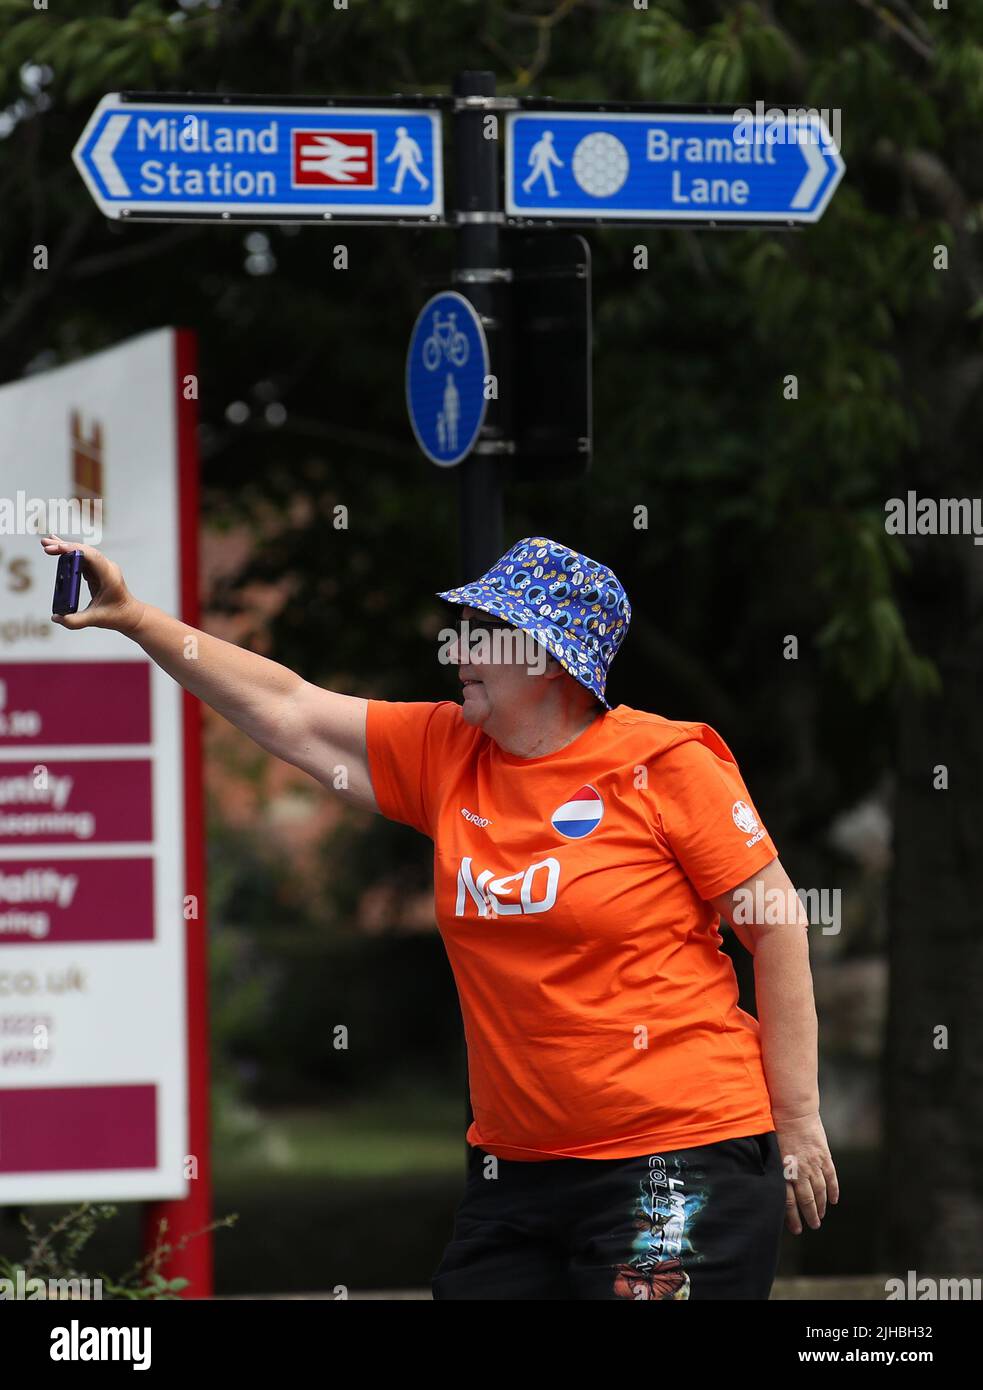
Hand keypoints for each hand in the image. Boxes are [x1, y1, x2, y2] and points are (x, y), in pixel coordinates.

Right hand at [40, 534, 145, 634]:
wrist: (130, 615)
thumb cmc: (116, 616)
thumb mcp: (95, 620)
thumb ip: (75, 621)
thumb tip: (55, 617)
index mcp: (109, 576)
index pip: (92, 557)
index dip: (74, 550)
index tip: (58, 548)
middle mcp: (106, 568)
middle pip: (84, 551)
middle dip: (64, 546)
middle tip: (45, 545)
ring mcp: (102, 568)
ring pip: (82, 552)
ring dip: (65, 547)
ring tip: (46, 543)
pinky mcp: (97, 570)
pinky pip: (82, 559)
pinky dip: (69, 554)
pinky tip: (56, 549)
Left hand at [773, 1109, 838, 1233]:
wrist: (793, 1110)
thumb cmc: (775, 1127)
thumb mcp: (769, 1150)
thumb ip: (772, 1168)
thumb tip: (768, 1185)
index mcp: (783, 1170)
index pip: (788, 1201)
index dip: (792, 1217)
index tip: (796, 1229)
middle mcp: (799, 1170)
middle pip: (806, 1199)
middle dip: (810, 1215)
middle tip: (813, 1226)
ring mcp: (813, 1164)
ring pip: (820, 1191)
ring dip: (822, 1205)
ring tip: (821, 1216)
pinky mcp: (824, 1156)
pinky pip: (831, 1177)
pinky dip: (833, 1190)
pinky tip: (834, 1200)